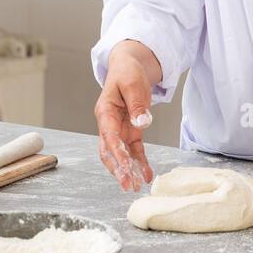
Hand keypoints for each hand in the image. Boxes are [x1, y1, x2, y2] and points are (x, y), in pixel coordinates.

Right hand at [95, 40, 159, 191]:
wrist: (130, 66)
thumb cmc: (128, 73)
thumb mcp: (133, 84)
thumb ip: (137, 105)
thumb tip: (142, 122)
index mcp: (105, 112)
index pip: (109, 137)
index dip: (116, 153)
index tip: (124, 167)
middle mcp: (109, 124)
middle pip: (109, 151)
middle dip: (118, 169)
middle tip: (128, 185)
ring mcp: (119, 130)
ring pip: (120, 155)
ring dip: (127, 170)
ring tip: (137, 186)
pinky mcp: (131, 131)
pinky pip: (134, 150)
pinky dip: (139, 162)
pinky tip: (147, 175)